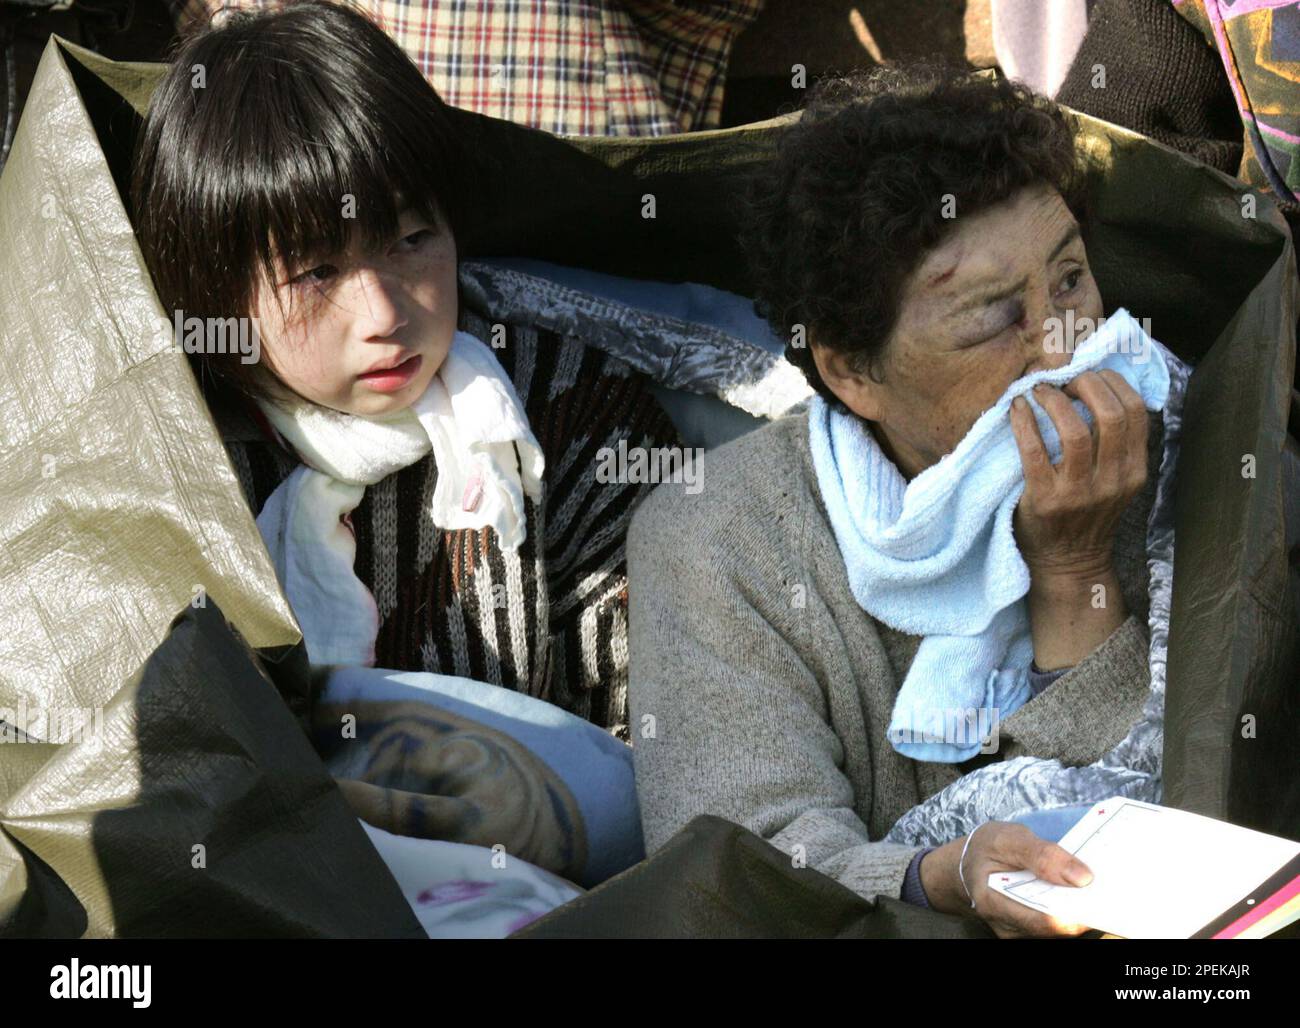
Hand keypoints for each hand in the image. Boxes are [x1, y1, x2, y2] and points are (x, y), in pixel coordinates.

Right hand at [919, 822, 1093, 937]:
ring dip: (1076, 907)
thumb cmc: (984, 849)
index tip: (1101, 891)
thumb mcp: (1006, 838)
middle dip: (1081, 907)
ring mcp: (1018, 932)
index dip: (1078, 910)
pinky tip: (1076, 891)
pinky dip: (1069, 908)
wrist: (961, 867)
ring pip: (1059, 928)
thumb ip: (1042, 855)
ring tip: (1089, 884)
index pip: (1046, 921)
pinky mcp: (1028, 931)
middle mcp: (1007, 927)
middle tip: (1102, 885)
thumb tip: (1083, 877)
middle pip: (1057, 928)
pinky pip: (1055, 925)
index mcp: (994, 902)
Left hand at [1009, 370, 1148, 581]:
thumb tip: (1101, 390)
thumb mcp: (1117, 482)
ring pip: (1075, 430)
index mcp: (1134, 470)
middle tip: (1065, 381)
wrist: (1068, 564)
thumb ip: (1117, 446)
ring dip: (1054, 400)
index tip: (1091, 376)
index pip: (1136, 412)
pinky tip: (1017, 408)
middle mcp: (1113, 480)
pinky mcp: (1045, 499)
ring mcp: (1079, 492)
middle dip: (1087, 384)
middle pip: (1111, 414)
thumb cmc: (1089, 515)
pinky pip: (1034, 451)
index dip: (1114, 384)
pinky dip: (1024, 422)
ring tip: (1039, 390)